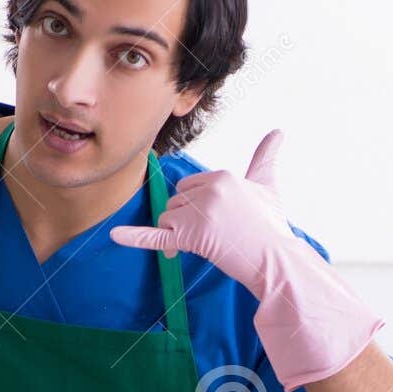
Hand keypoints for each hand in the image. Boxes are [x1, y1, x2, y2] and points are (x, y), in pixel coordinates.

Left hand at [110, 129, 383, 391]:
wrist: (276, 259)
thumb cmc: (271, 227)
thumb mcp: (267, 187)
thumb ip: (266, 157)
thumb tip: (278, 132)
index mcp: (220, 176)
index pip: (188, 187)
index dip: (195, 208)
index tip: (217, 224)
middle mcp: (208, 189)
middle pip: (175, 202)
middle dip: (186, 222)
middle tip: (216, 237)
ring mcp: (199, 213)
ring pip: (168, 219)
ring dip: (180, 236)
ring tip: (211, 245)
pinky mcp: (192, 236)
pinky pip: (156, 235)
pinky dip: (134, 237)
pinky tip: (114, 235)